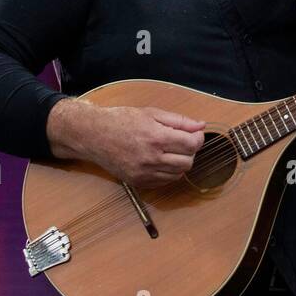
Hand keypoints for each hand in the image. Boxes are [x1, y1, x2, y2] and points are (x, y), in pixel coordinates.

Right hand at [75, 104, 204, 189]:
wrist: (95, 136)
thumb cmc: (122, 120)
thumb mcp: (152, 113)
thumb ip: (179, 120)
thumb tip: (200, 126)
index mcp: (156, 137)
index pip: (192, 144)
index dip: (198, 138)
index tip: (194, 134)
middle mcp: (151, 158)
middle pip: (188, 162)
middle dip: (190, 151)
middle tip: (182, 142)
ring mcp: (144, 173)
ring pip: (178, 174)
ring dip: (180, 162)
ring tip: (170, 151)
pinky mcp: (138, 182)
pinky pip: (164, 182)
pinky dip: (168, 172)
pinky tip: (161, 161)